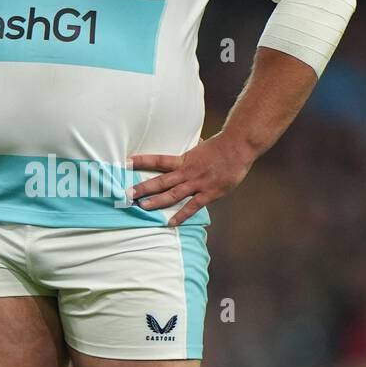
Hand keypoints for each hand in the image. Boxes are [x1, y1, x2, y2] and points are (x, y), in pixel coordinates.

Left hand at [127, 133, 255, 226]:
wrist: (239, 147)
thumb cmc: (222, 146)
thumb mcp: (202, 147)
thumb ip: (194, 151)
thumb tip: (195, 144)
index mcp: (184, 159)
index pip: (158, 160)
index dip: (142, 161)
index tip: (126, 163)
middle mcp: (187, 172)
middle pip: (161, 181)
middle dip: (143, 187)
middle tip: (127, 194)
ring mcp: (197, 183)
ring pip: (173, 194)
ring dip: (157, 201)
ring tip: (142, 207)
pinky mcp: (209, 193)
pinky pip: (193, 206)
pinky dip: (181, 215)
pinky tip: (170, 222)